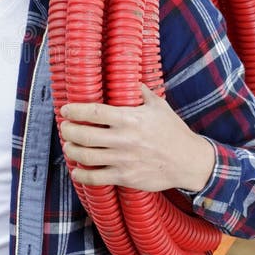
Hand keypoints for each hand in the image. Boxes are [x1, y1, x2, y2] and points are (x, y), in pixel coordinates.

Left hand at [59, 83, 214, 192]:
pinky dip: (81, 175)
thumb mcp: (159, 106)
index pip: (94, 111)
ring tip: (69, 146)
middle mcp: (124, 139)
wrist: (189, 161)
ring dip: (71, 151)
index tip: (65, 110)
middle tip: (65, 128)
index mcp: (130, 119)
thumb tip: (127, 77)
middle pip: (84, 135)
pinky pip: (96, 178)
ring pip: (86, 156)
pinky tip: (77, 170)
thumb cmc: (173, 131)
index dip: (74, 110)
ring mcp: (124, 160)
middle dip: (68, 131)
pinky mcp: (126, 177)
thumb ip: (140, 91)